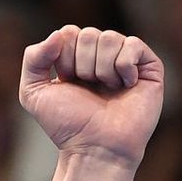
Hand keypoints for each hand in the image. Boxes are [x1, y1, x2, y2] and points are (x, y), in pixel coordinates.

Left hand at [17, 26, 162, 169]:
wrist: (95, 147)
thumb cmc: (67, 125)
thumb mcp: (33, 93)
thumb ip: (33, 59)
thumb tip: (57, 34)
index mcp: (76, 59)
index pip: (69, 33)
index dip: (64, 58)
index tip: (67, 82)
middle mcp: (102, 57)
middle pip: (88, 34)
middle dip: (83, 65)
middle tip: (89, 89)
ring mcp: (126, 61)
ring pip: (110, 38)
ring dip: (102, 69)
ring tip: (107, 90)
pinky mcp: (149, 68)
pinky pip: (133, 44)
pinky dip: (124, 66)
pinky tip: (125, 85)